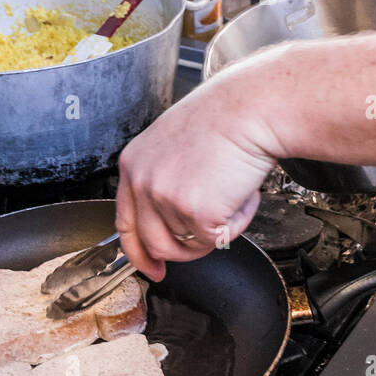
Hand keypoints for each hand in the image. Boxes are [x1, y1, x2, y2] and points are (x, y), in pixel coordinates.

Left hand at [116, 69, 278, 278]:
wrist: (250, 108)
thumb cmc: (225, 117)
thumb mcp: (173, 143)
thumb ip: (163, 179)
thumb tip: (172, 218)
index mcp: (133, 164)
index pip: (125, 223)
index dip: (139, 252)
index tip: (151, 268)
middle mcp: (142, 182)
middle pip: (154, 244)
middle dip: (184, 252)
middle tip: (208, 237)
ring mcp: (166, 199)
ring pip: (189, 245)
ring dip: (215, 229)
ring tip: (231, 195)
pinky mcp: (196, 212)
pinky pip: (217, 239)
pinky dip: (236, 224)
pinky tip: (242, 194)